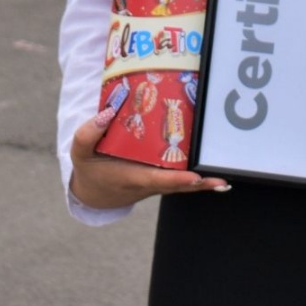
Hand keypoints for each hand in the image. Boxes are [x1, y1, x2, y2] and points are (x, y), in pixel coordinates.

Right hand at [69, 103, 230, 209]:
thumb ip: (89, 132)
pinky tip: (213, 170)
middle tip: (222, 178)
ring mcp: (156, 182)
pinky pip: (180, 179)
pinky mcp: (160, 178)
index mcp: (132, 177)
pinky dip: (196, 177)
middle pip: (179, 185)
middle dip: (201, 183)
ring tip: (224, 174)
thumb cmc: (89, 169)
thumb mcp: (80, 151)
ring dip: (203, 181)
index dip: (178, 180)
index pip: (158, 180)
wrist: (92, 192)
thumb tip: (107, 112)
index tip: (195, 178)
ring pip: (183, 184)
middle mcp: (149, 182)